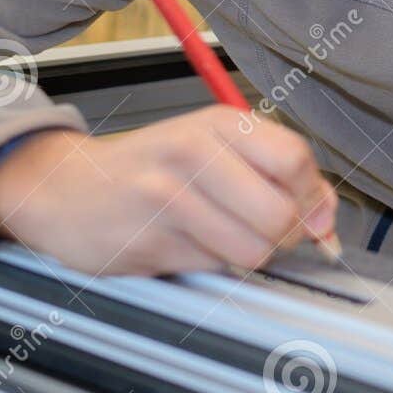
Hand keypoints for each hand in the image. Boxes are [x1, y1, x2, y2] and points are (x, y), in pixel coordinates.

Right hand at [0, 106, 337, 275]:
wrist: (65, 188)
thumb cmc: (153, 168)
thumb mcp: (218, 150)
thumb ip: (279, 175)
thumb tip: (326, 216)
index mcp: (221, 124)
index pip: (296, 160)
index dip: (312, 197)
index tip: (308, 214)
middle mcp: (196, 152)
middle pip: (281, 214)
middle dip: (284, 236)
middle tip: (262, 231)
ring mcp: (168, 195)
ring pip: (252, 250)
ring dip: (246, 255)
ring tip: (220, 237)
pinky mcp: (148, 238)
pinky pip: (211, 267)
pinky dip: (210, 265)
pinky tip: (185, 243)